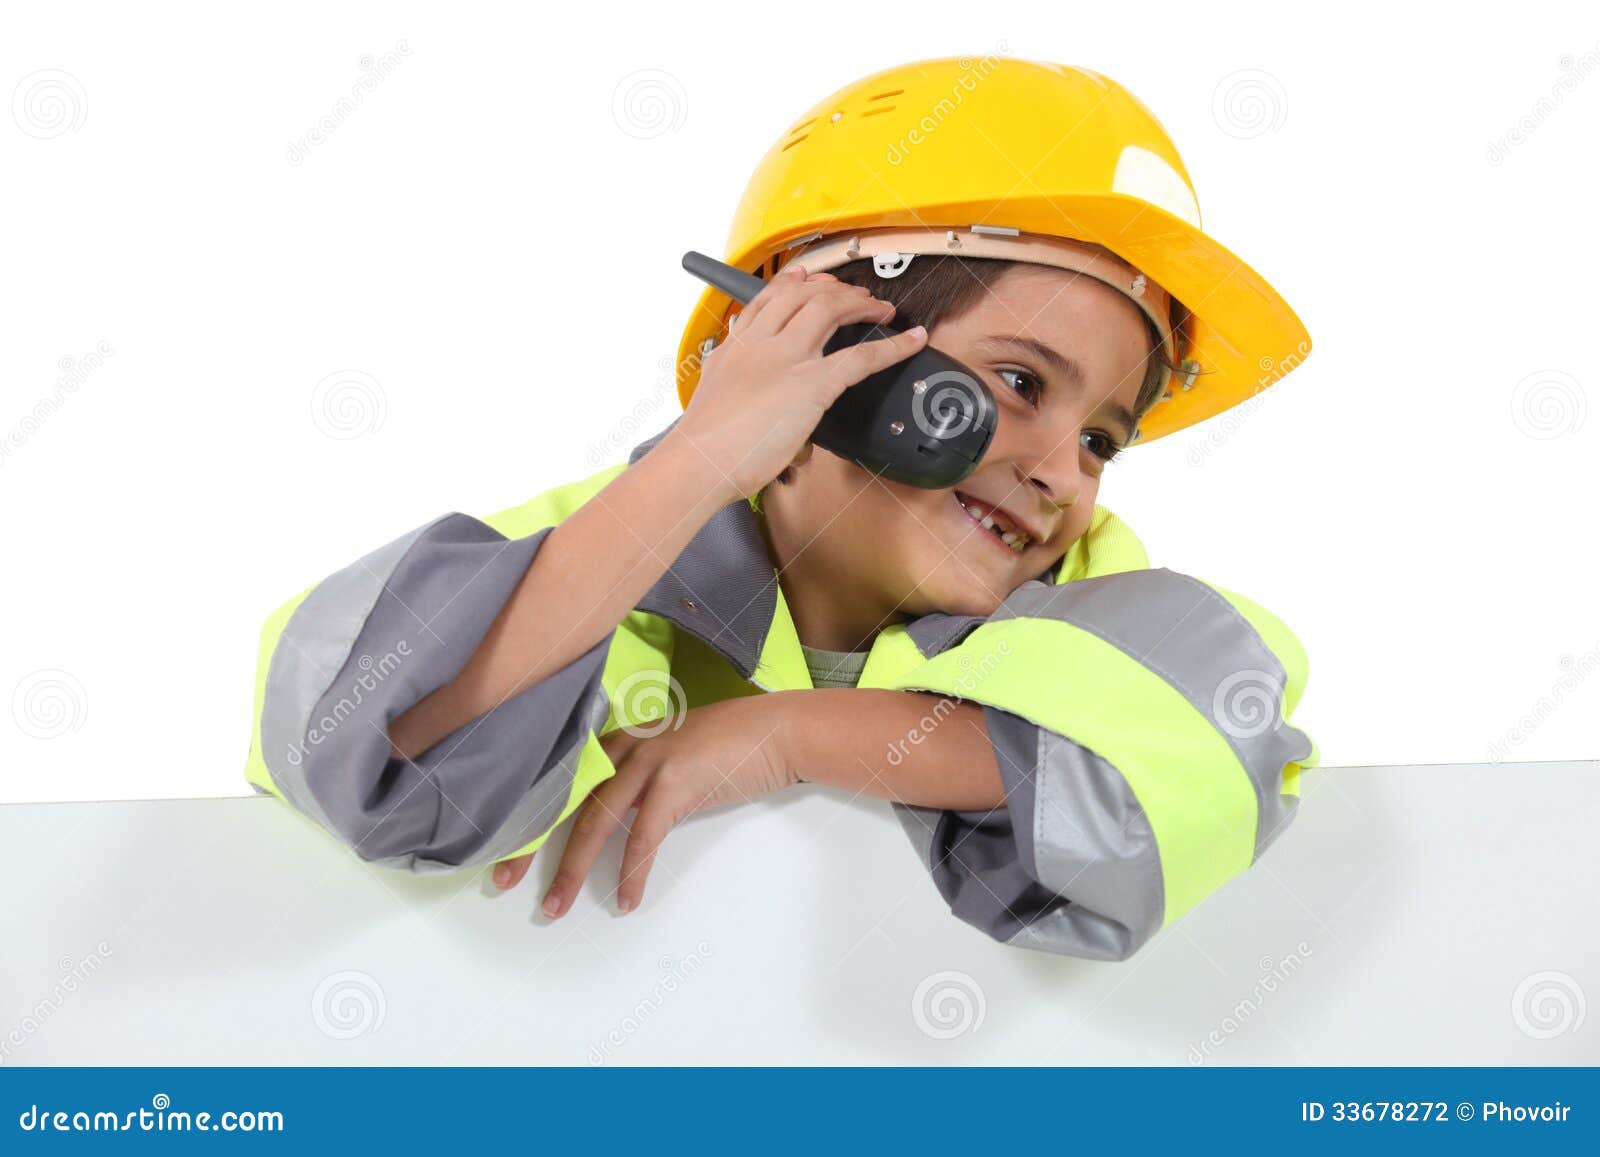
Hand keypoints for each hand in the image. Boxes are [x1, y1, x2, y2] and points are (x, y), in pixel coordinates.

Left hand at [489, 695, 799, 914]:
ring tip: (557, 907)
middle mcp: (623, 746)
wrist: (774, 731)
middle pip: (564, 800)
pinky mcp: (676, 781)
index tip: (504, 852)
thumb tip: (605, 819)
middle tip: (502, 882)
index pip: (560, 781)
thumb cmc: (727, 747)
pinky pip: (644, 836)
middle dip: (529, 845)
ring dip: (573, 869)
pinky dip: (632, 871)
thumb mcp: (669, 757)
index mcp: (616, 741)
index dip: (527, 818)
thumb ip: (634, 778)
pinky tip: (627, 899)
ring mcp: (649, 760)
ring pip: (595, 822)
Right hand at [665, 262, 927, 501]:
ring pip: (830, 308)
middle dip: (836, 289)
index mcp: (735, 348)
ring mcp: (786, 359)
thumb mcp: (712, 400)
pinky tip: (910, 340)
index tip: (808, 278)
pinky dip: (893, 346)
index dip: (794, 283)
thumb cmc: (704, 447)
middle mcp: (760, 343)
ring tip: (881, 311)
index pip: (768, 298)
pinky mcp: (812, 383)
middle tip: (858, 297)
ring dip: (861, 304)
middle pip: (803, 294)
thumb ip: (735, 384)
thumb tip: (753, 398)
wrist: (698, 463)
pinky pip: (861, 356)